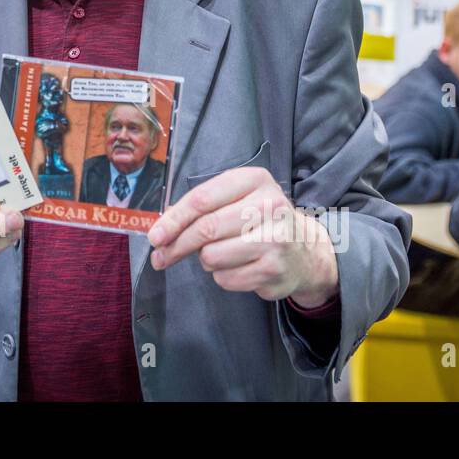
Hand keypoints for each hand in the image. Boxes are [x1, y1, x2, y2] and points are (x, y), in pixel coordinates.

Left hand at [146, 166, 338, 306]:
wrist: (304, 250)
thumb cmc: (259, 221)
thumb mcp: (235, 200)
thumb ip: (200, 207)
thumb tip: (162, 227)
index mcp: (254, 180)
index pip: (202, 199)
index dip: (173, 219)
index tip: (155, 235)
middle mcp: (270, 205)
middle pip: (205, 229)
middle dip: (177, 245)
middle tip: (162, 257)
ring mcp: (275, 239)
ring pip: (212, 256)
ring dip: (206, 260)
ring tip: (222, 254)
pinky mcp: (274, 269)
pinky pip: (225, 278)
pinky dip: (222, 276)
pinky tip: (238, 266)